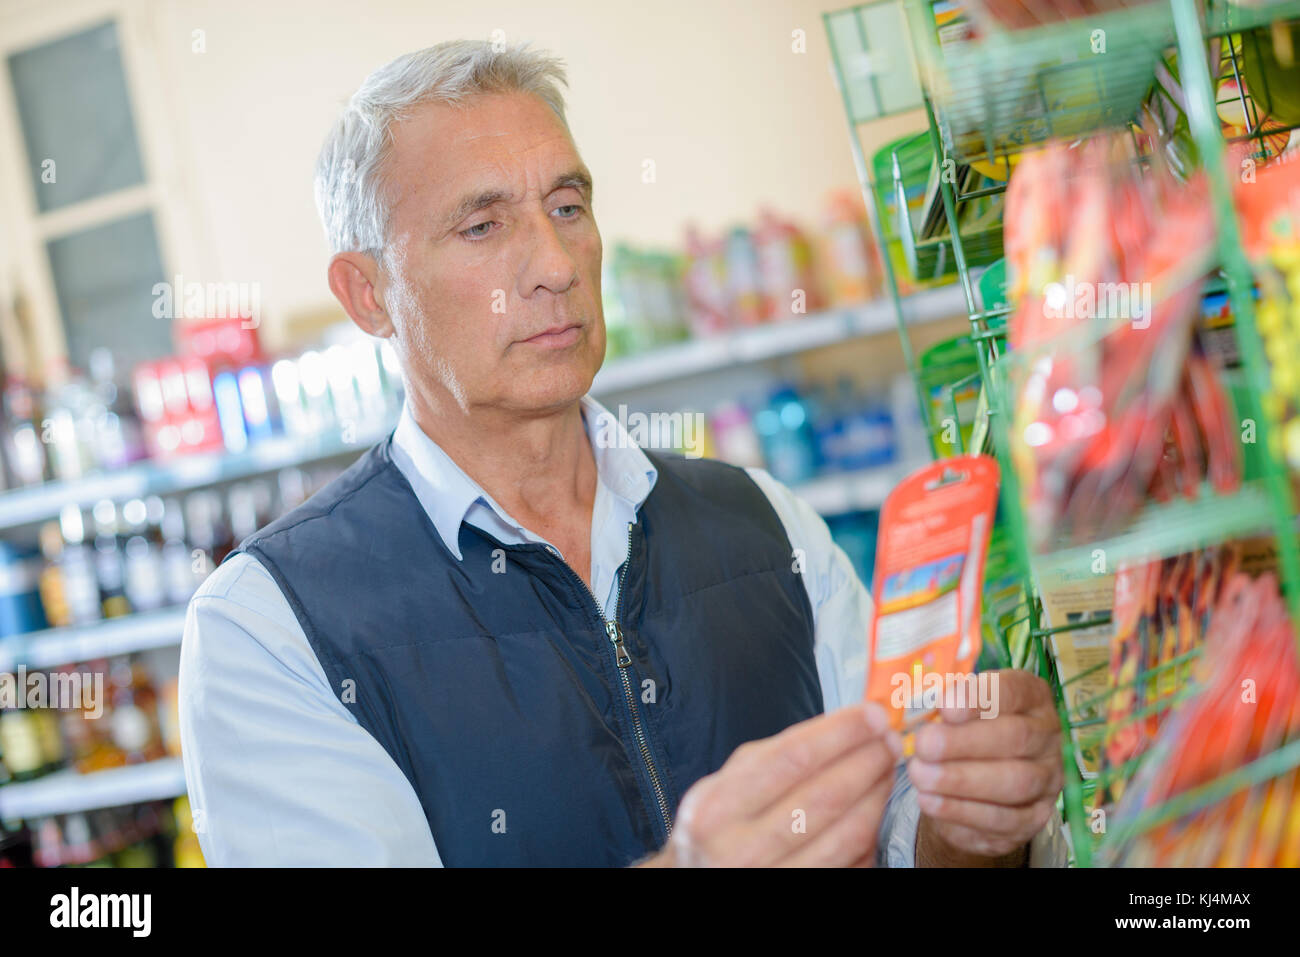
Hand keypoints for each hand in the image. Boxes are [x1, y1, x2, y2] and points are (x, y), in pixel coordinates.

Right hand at [640, 702, 899, 866]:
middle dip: (868, 761)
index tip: (874, 714)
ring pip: (847, 835)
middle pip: (825, 796)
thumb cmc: (719, 825)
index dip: (841, 733)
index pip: (792, 759)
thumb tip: (849, 724)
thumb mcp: (728, 782)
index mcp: (716, 809)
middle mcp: (739, 851)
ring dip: (877, 796)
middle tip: (891, 739)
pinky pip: (851, 864)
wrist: (698, 882)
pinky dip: (870, 834)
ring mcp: (772, 880)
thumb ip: (778, 754)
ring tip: (888, 770)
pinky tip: (874, 810)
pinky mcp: (800, 898)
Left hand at [902, 669, 1062, 864]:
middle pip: (1015, 737)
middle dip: (964, 742)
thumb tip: (919, 706)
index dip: (980, 698)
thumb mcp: (953, 709)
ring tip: (920, 775)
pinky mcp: (1035, 818)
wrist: (969, 785)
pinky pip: (1004, 819)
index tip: (944, 707)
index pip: (1014, 691)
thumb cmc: (960, 732)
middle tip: (923, 745)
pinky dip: (962, 811)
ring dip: (961, 779)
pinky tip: (930, 801)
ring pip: (1014, 781)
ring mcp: (1047, 779)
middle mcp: (1047, 736)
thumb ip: (944, 705)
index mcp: (1031, 698)